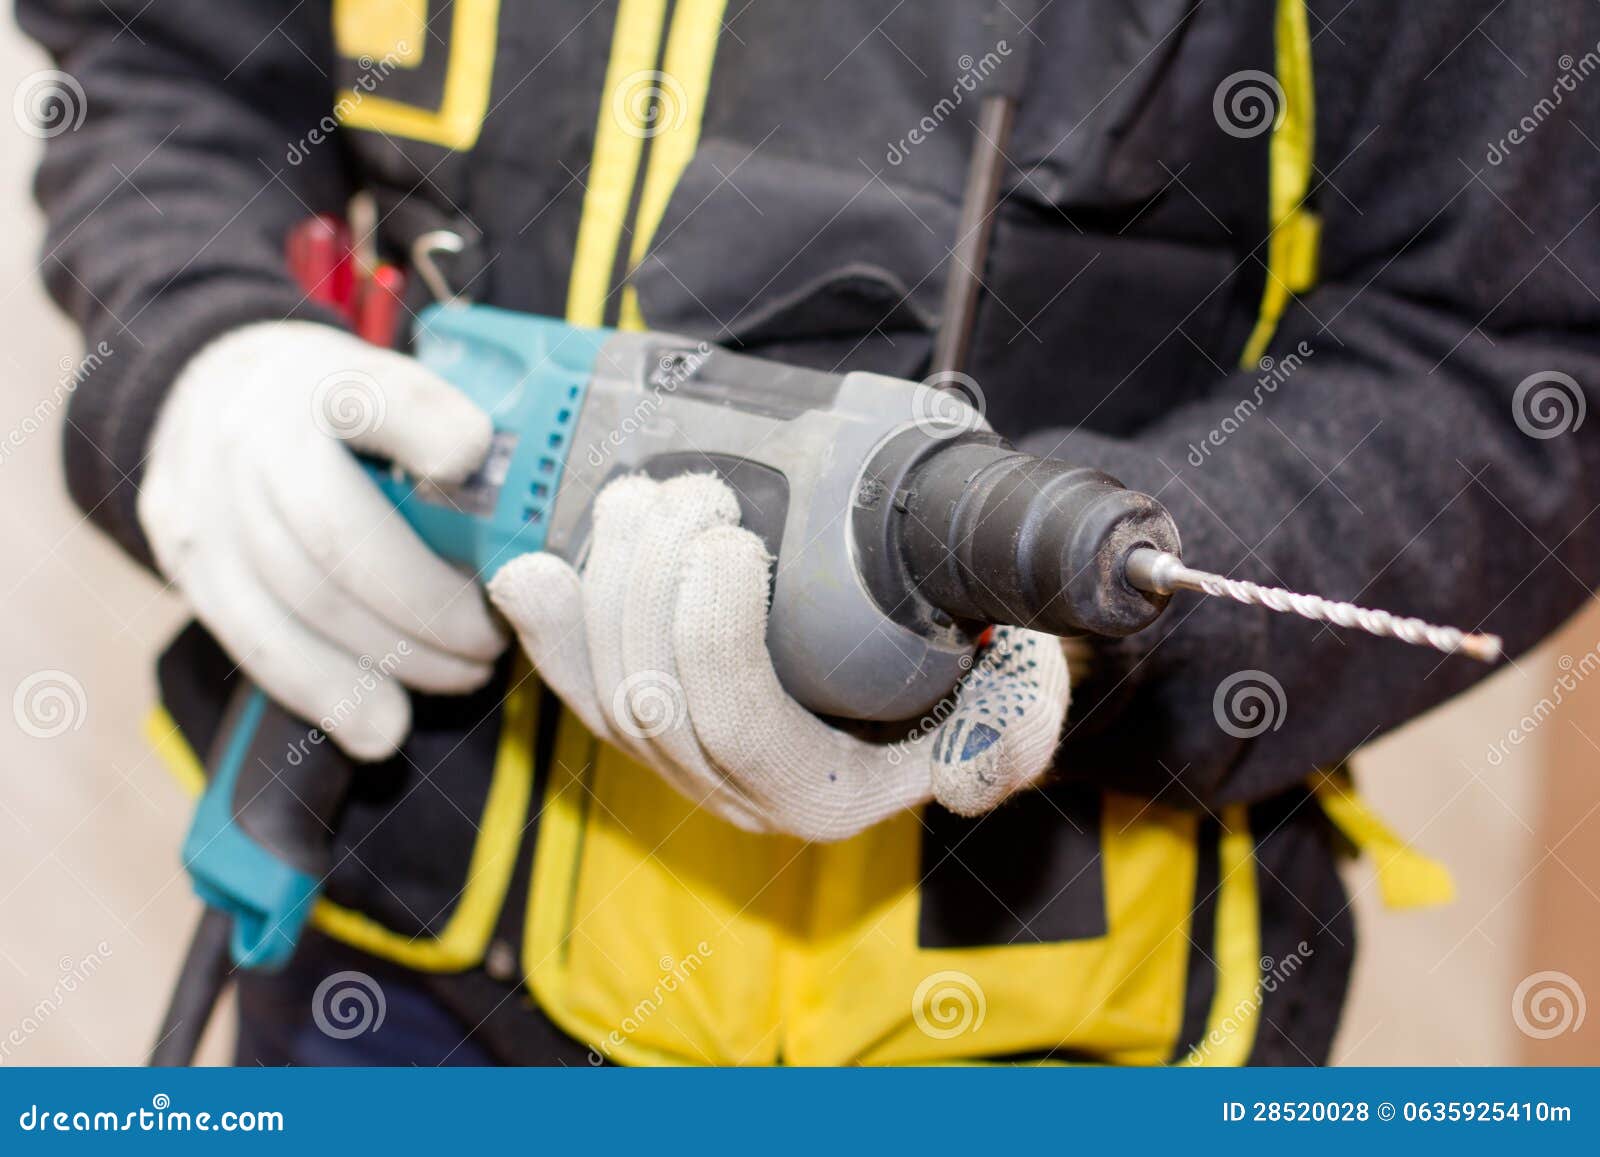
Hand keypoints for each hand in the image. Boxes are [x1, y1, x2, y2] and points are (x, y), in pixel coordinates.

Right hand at [138, 320, 505, 759]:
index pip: (373, 396)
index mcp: (323, 378)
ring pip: (303, 601)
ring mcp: (211, 503)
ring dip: (395, 659)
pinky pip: (257, 645)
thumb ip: (448, 432)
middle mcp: (256, 436)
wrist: (204, 392)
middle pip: (340, 533)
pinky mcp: (189, 564)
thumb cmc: (330, 404)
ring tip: (462, 676)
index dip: (424, 427)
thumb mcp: (387, 382)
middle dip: (429, 602)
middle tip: (491, 638)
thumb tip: (537, 498)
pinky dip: (328, 694)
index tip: (472, 455)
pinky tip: (382, 728)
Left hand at [488, 474, 1069, 841]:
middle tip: (688, 491)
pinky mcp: (649, 722)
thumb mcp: (1018, 702)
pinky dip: (550, 630)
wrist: (931, 674)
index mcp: (820, 792)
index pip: (740, 730)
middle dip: (652, 585)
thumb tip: (972, 766)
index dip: (714, 636)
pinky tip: (531, 574)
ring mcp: (683, 760)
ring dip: (607, 586)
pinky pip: (579, 688)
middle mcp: (738, 791)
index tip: (731, 537)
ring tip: (633, 498)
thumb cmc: (969, 678)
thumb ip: (1010, 734)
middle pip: (657, 703)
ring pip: (607, 691)